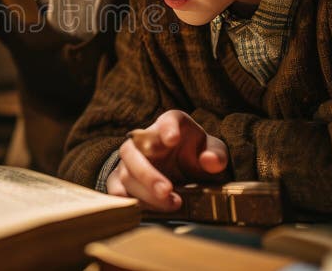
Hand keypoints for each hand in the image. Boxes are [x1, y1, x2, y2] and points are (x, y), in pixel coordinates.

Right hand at [106, 109, 227, 211]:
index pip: (167, 121)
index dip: (167, 129)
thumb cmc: (196, 154)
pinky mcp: (122, 178)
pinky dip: (127, 201)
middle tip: (167, 191)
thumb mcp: (213, 152)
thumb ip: (216, 155)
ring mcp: (130, 159)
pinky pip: (115, 189)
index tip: (173, 139)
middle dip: (148, 173)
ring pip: (126, 174)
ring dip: (145, 193)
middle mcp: (144, 139)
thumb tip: (210, 161)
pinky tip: (145, 211)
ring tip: (171, 204)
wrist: (181, 167)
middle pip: (134, 151)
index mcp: (171, 125)